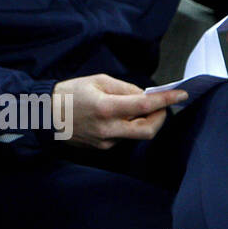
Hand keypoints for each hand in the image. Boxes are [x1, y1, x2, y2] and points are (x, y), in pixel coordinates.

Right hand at [51, 74, 186, 148]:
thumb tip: (145, 96)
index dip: (166, 100)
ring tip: (134, 108)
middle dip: (160, 118)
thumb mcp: (98, 80)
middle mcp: (108, 128)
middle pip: (148, 130)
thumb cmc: (70, 92)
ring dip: (143, 122)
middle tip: (161, 106)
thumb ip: (125, 89)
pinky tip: (116, 117)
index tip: (181, 94)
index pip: (145, 106)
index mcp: (106, 107)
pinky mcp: (102, 147)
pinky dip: (127, 126)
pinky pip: (123, 138)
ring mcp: (105, 141)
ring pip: (136, 135)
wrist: (46, 114)